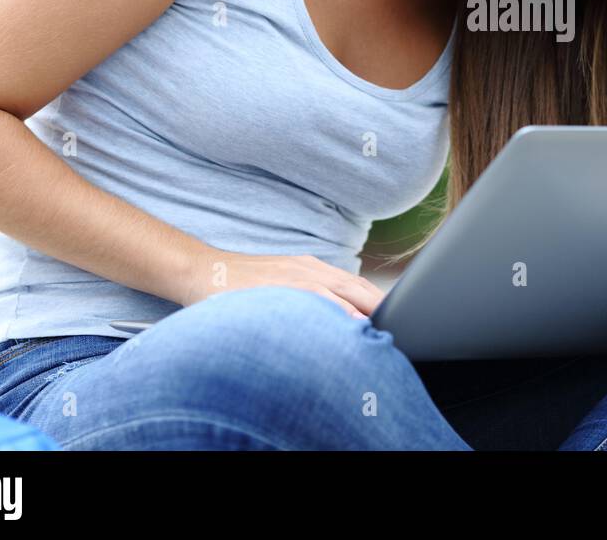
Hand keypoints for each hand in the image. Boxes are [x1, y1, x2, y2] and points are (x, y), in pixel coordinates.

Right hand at [182, 247, 386, 317]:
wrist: (203, 270)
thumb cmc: (245, 284)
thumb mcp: (286, 284)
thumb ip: (313, 298)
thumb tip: (339, 319)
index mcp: (316, 270)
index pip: (360, 287)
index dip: (381, 304)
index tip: (400, 319)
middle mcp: (311, 271)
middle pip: (359, 290)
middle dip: (382, 309)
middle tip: (403, 328)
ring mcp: (296, 278)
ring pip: (341, 296)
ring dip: (363, 315)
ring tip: (382, 334)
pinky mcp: (279, 288)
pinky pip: (314, 301)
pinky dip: (333, 314)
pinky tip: (345, 328)